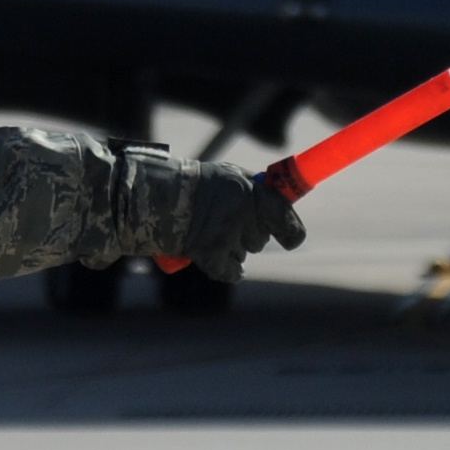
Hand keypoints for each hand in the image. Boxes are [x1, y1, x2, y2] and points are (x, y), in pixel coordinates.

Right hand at [182, 164, 308, 280]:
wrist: (159, 196)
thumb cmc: (199, 184)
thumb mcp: (232, 177)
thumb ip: (258, 191)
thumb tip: (283, 204)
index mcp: (254, 192)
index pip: (286, 219)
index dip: (290, 232)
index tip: (290, 239)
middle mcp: (244, 215)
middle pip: (261, 239)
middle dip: (248, 233)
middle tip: (225, 220)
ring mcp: (228, 237)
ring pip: (243, 255)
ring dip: (231, 248)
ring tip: (209, 230)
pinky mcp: (212, 256)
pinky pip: (232, 272)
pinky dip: (223, 267)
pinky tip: (209, 253)